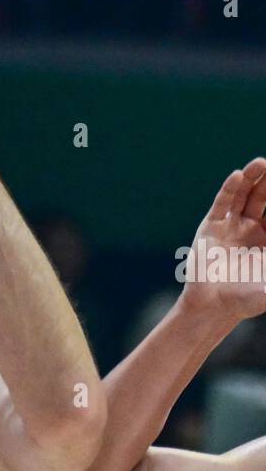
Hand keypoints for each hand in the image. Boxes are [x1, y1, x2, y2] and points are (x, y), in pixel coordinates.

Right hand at [179, 158, 265, 324]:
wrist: (212, 307)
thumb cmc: (246, 300)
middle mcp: (251, 229)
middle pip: (264, 198)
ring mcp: (231, 226)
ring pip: (244, 196)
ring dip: (252, 179)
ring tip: (261, 163)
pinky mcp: (211, 226)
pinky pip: (222, 204)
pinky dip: (229, 189)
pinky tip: (238, 176)